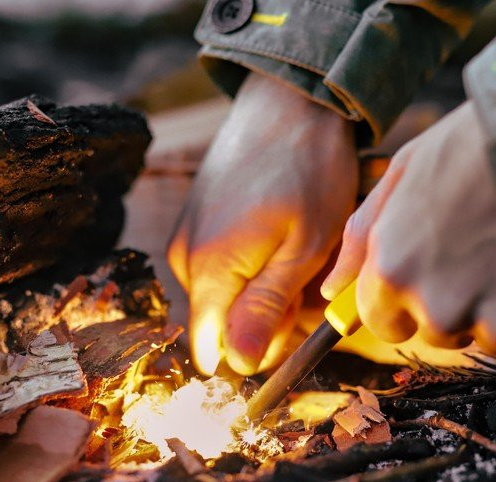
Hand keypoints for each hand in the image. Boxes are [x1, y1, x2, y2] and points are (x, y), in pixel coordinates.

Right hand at [168, 73, 357, 374]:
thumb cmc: (308, 171)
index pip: (213, 352)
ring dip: (268, 286)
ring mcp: (187, 237)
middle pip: (225, 326)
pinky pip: (225, 267)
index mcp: (210, 270)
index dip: (258, 350)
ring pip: (229, 296)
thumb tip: (236, 365)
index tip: (296, 320)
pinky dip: (258, 261)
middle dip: (271, 316)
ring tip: (301, 246)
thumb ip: (266, 309)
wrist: (289, 101)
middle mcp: (185, 258)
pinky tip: (282, 232)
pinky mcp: (195, 222)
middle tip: (310, 275)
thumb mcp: (303, 247)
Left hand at [321, 102, 495, 354]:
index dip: (402, 298)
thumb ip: (362, 236)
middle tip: (480, 247)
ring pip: (485, 335)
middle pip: (434, 332)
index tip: (426, 270)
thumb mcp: (408, 170)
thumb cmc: (487, 142)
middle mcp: (439, 307)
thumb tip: (331, 290)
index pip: (381, 322)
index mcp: (396, 270)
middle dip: (451, 302)